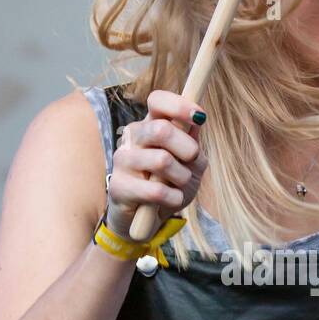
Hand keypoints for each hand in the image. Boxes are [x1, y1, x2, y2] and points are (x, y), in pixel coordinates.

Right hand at [105, 89, 207, 233]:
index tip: (200, 117)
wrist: (149, 219)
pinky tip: (171, 200)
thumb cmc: (170, 185)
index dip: (180, 105)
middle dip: (187, 148)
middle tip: (192, 161)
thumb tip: (196, 121)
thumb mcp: (190, 163)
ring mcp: (123, 160)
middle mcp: (133, 137)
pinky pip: (155, 191)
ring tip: (179, 185)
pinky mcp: (118, 186)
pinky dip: (173, 198)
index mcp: (150, 124)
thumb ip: (193, 141)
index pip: (157, 101)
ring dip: (181, 177)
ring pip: (161, 160)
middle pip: (161, 129)